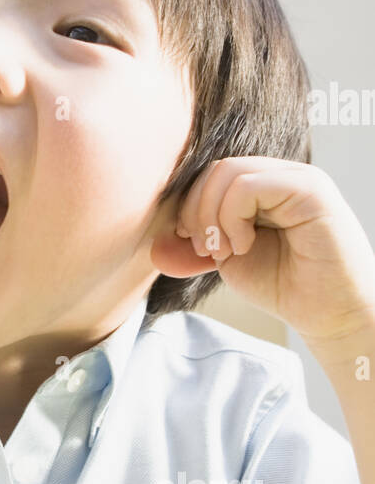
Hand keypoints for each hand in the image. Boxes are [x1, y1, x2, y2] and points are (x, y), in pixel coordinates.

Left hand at [149, 156, 374, 348]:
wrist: (330, 315)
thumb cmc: (287, 286)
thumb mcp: (229, 262)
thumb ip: (194, 247)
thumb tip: (153, 247)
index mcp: (263, 185)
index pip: (211, 175)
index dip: (190, 206)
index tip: (192, 244)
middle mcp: (281, 173)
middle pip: (215, 169)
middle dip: (197, 211)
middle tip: (207, 251)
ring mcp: (297, 177)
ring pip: (228, 173)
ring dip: (212, 216)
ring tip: (226, 251)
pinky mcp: (311, 189)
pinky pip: (249, 186)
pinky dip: (232, 218)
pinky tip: (244, 246)